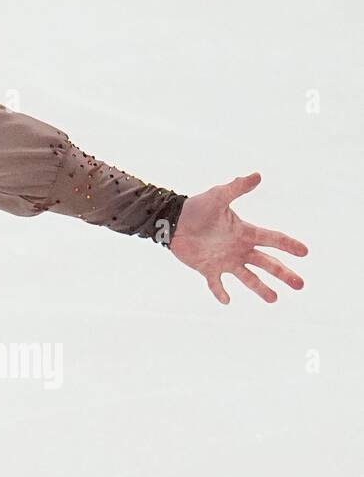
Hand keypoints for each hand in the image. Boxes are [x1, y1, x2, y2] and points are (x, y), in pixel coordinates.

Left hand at [167, 172, 307, 304]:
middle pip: (266, 263)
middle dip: (283, 273)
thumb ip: (236, 187)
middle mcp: (239, 249)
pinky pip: (216, 284)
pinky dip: (220, 292)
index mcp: (244, 232)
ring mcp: (225, 260)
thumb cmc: (196, 207)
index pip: (271, 239)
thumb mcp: (218, 196)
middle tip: (300, 285)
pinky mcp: (208, 269)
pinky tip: (227, 301)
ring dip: (260, 288)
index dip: (288, 244)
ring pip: (248, 277)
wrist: (172, 220)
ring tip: (274, 299)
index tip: (305, 251)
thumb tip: (257, 175)